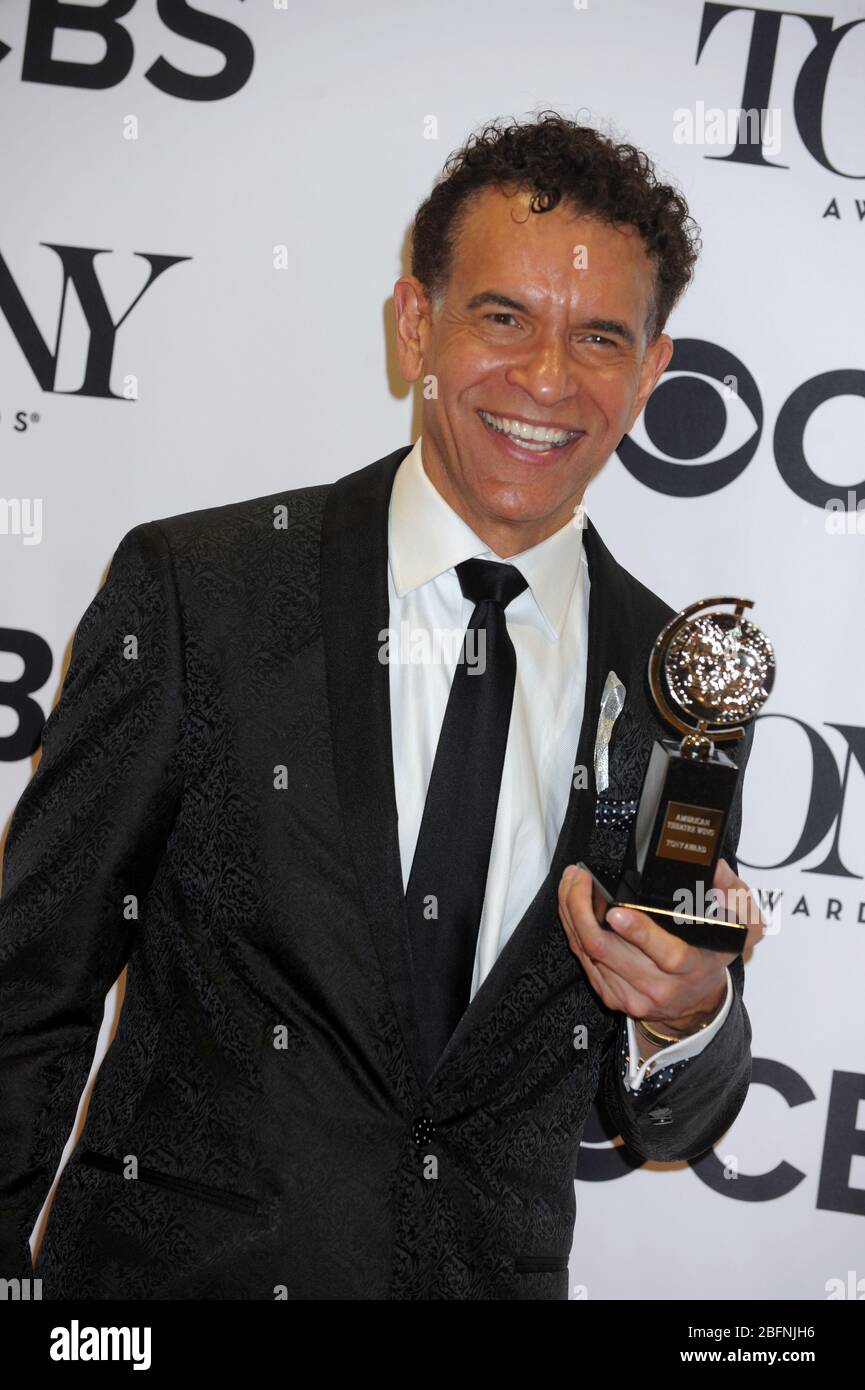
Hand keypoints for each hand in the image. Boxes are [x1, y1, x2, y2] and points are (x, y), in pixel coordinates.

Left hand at [558, 857, 765, 1036]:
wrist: (694, 1006)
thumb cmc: (710, 959)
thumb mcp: (740, 929)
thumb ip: (736, 898)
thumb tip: (718, 869)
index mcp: (689, 968)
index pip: (665, 954)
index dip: (639, 933)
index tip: (617, 911)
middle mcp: (657, 985)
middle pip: (608, 949)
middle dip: (584, 910)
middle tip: (578, 877)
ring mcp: (629, 994)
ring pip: (588, 952)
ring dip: (571, 913)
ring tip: (571, 881)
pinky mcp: (610, 995)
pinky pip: (582, 960)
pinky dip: (572, 928)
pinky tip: (569, 904)